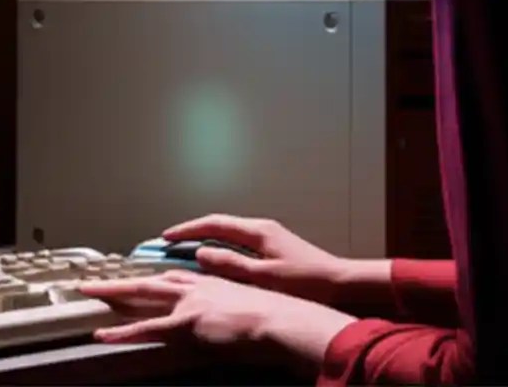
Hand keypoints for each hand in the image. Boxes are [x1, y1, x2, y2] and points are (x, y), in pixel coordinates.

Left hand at [79, 270, 355, 363]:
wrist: (284, 321)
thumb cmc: (280, 319)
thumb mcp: (255, 309)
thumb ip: (237, 310)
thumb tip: (230, 319)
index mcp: (215, 283)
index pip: (177, 277)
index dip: (156, 278)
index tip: (140, 276)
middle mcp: (198, 287)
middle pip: (153, 280)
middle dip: (125, 279)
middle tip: (100, 278)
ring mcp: (190, 303)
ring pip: (143, 295)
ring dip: (113, 294)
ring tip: (89, 292)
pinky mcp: (187, 323)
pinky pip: (148, 329)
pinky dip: (123, 332)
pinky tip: (102, 333)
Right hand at [162, 214, 364, 303]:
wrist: (341, 283)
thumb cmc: (306, 281)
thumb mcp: (263, 277)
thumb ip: (230, 264)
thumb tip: (201, 253)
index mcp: (257, 231)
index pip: (214, 224)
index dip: (187, 229)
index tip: (166, 237)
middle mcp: (262, 228)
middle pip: (219, 224)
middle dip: (193, 232)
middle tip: (170, 243)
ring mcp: (269, 236)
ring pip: (229, 233)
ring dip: (206, 239)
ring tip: (186, 251)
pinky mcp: (274, 247)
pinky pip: (239, 242)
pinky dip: (221, 247)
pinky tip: (216, 260)